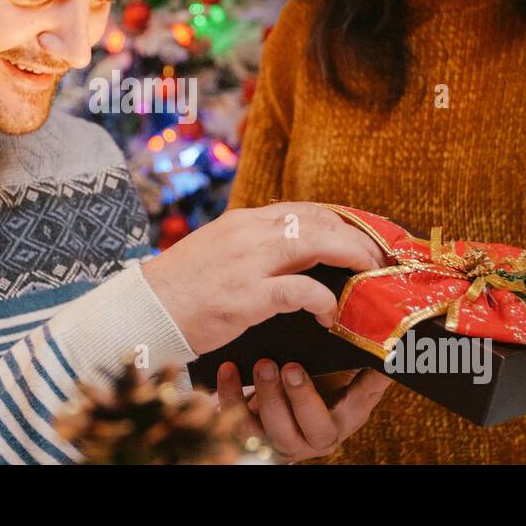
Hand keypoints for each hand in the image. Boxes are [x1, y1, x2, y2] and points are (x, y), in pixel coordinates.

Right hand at [141, 202, 385, 353]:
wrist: (146, 308)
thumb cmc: (181, 286)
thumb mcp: (218, 250)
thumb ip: (253, 245)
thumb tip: (291, 250)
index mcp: (244, 221)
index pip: (306, 210)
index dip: (343, 223)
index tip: (364, 239)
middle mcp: (250, 233)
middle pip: (322, 222)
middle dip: (358, 240)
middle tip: (379, 261)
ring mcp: (249, 263)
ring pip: (318, 244)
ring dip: (352, 259)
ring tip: (369, 280)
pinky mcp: (247, 297)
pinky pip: (301, 291)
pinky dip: (325, 301)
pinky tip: (331, 315)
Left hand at [218, 361, 391, 461]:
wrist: (265, 405)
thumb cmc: (308, 381)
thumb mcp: (331, 370)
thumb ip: (352, 356)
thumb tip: (384, 328)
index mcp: (342, 418)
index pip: (361, 403)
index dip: (368, 386)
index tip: (370, 362)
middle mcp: (315, 436)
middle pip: (315, 427)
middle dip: (303, 398)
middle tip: (292, 367)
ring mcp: (284, 442)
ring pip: (276, 431)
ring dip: (268, 397)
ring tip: (263, 366)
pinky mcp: (252, 439)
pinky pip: (239, 425)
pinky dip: (231, 396)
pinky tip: (229, 369)